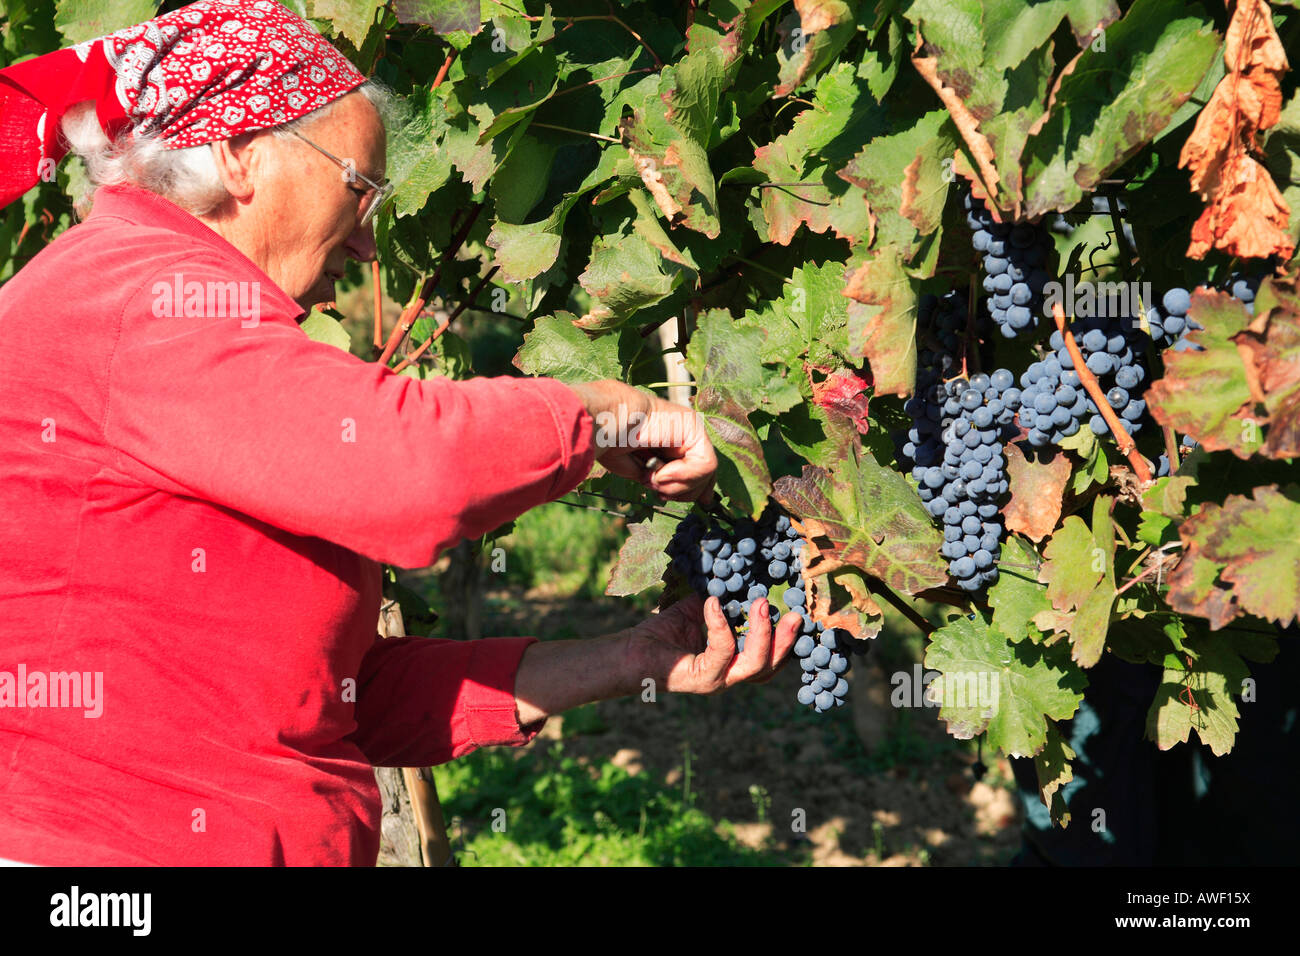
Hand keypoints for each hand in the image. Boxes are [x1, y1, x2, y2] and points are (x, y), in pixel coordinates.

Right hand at [569, 380, 716, 503]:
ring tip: (654, 478)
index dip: (694, 489)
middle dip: (684, 492)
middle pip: (706, 475)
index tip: (686, 501)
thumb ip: (664, 481)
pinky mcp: (695, 429)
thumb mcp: (642, 471)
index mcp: (671, 440)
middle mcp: (684, 434)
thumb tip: (689, 496)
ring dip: (677, 485)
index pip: (697, 469)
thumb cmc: (612, 443)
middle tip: (658, 490)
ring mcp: (691, 430)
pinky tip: (661, 472)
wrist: (607, 422)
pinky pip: (705, 465)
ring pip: (706, 473)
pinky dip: (683, 476)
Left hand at [623, 593, 801, 694]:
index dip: (785, 639)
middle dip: (785, 640)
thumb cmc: (661, 634)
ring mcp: (717, 681)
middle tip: (795, 614)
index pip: (770, 658)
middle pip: (769, 667)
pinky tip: (713, 603)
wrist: (630, 652)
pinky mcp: (701, 678)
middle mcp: (729, 676)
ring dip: (761, 633)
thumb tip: (736, 573)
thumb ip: (719, 599)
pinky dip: (720, 625)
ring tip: (760, 602)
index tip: (796, 611)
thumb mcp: (696, 611)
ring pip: (753, 664)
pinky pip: (721, 651)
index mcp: (732, 663)